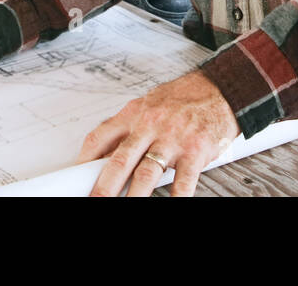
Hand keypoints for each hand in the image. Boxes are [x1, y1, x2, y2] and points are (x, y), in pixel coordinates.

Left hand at [77, 70, 239, 196]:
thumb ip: (128, 127)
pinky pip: (182, 182)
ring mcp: (173, 140)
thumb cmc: (184, 98)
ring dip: (133, 197)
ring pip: (146, 174)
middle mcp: (151, 126)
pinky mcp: (195, 152)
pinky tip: (170, 204)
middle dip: (104, 187)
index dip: (85, 158)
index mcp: (135, 113)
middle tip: (94, 199)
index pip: (101, 136)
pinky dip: (175, 198)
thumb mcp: (149, 104)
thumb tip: (104, 151)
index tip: (77, 174)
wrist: (221, 89)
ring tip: (125, 207)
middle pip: (120, 161)